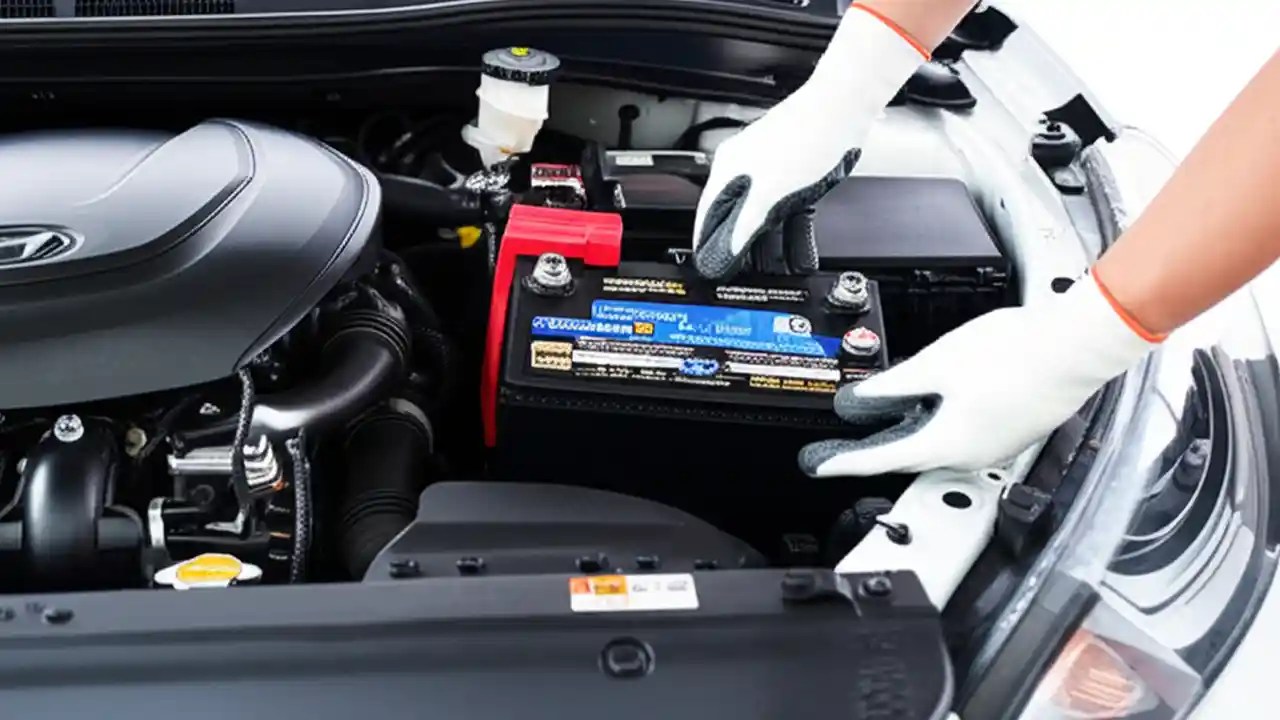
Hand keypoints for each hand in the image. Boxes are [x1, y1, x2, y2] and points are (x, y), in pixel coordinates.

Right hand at [691, 6, 926, 278]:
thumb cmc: (807, 136)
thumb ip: (746, 225)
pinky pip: (784, 208)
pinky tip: (793, 242)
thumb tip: (727, 250)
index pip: (708, 213)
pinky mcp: (794, 172)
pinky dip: (787, 227)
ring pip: (761, 212)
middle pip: (734, 214)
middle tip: (737, 268)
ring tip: (769, 262)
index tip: (707, 263)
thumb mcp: (771, 193)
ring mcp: (771, 169)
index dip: (705, 241)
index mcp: (729, 167)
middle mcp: (746, 167)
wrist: (844, 110)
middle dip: (737, 243)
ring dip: (766, 238)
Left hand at [798, 273, 1158, 475]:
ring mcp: (996, 447)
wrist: (1073, 346)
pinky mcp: (1012, 432)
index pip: (882, 460)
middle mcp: (972, 455)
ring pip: (940, 446)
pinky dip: (941, 425)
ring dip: (911, 434)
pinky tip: (935, 405)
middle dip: (876, 450)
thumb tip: (865, 397)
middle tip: (844, 447)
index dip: (846, 462)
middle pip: (911, 456)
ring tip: (883, 422)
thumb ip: (895, 384)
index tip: (822, 466)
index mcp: (948, 443)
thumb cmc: (1016, 353)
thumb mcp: (936, 363)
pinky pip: (965, 436)